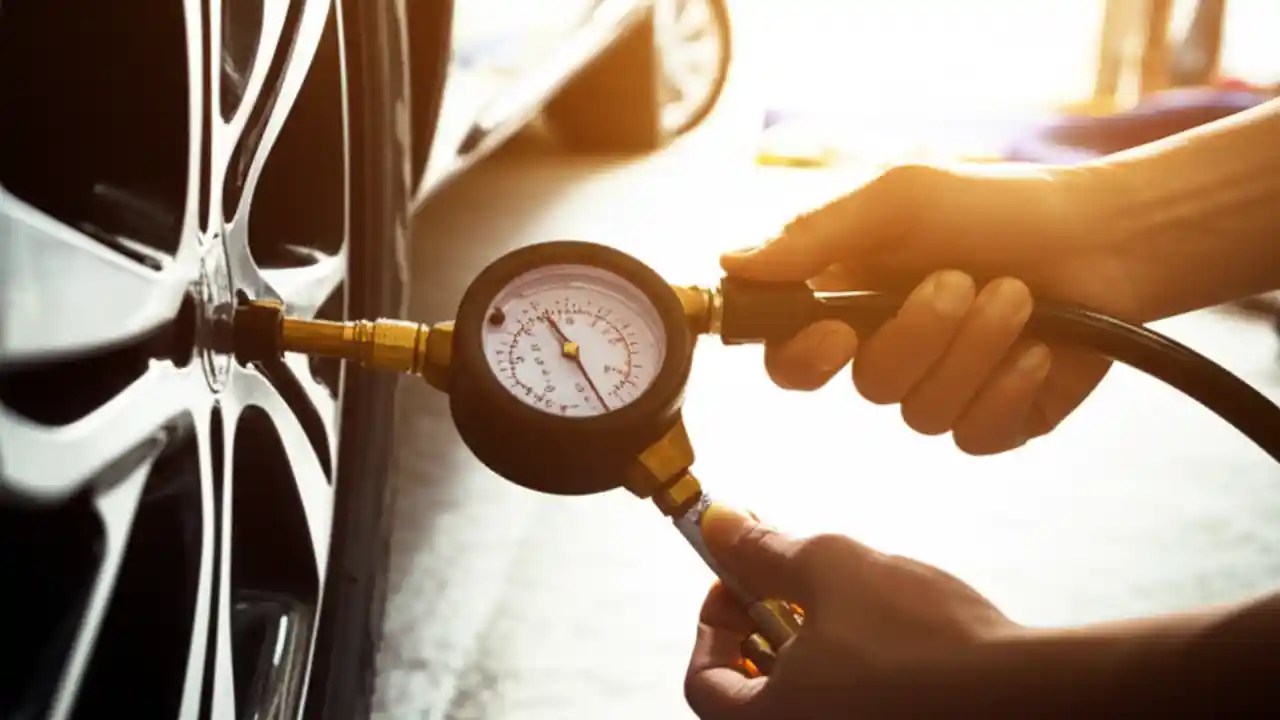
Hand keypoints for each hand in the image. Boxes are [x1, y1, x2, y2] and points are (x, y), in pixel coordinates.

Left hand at [685, 506, 1020, 718]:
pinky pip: (849, 701)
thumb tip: (719, 526)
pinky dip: (846, 666)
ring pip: (805, 697)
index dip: (712, 624)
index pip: (704, 684)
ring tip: (842, 599)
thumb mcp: (830, 568)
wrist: (1024, 690)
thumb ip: (764, 550)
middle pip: (752, 693)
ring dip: (806, 645)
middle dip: (762, 631)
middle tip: (786, 586)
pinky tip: (882, 628)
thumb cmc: (922, 639)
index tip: (737, 582)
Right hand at [723, 163, 1143, 453]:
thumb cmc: (998, 207)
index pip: (789, 358)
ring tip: (1018, 295)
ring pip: (923, 413)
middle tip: (962, 280)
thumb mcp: (898, 200)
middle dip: (920, 334)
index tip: (839, 331)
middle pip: (865, 387)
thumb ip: (813, 237)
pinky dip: (1008, 389)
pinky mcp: (995, 420)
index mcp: (851, 301)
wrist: (1105, 238)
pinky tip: (1041, 349)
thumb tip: (729, 262)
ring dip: (976, 350)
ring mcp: (942, 390)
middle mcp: (888, 351)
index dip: (803, 359)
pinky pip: (974, 436)